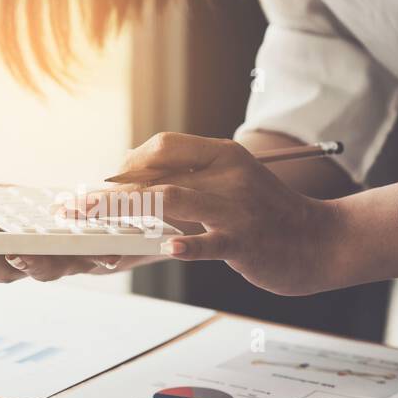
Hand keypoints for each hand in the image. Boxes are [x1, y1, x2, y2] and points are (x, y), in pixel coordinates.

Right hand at [0, 170, 135, 283]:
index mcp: (1, 248)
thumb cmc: (42, 216)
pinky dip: (102, 258)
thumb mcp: (0, 198)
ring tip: (20, 255)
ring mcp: (62, 261)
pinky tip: (107, 254)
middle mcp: (29, 262)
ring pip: (45, 272)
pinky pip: (100, 260)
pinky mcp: (96, 254)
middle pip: (2, 273)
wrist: (104, 223)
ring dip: (32, 267)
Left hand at [87, 133, 336, 295]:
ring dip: (127, 211)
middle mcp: (227, 176)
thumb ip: (193, 180)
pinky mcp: (246, 241)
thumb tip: (141, 186)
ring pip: (173, 201)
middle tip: (75, 207)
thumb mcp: (234, 183)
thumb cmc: (270, 216)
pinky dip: (187, 245)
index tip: (103, 188)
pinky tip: (168, 250)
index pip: (162, 147)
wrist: (322, 242)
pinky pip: (211, 242)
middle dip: (109, 192)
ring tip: (95, 222)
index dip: (126, 165)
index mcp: (223, 156)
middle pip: (157, 174)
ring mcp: (237, 209)